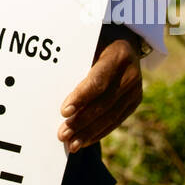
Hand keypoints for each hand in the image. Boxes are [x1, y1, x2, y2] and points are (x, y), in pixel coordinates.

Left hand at [57, 26, 142, 151]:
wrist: (124, 41)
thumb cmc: (96, 41)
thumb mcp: (88, 42)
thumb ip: (76, 59)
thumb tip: (48, 81)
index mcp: (119, 55)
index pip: (98, 81)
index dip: (81, 97)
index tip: (63, 111)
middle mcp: (131, 74)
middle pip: (104, 103)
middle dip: (82, 121)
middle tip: (62, 134)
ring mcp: (135, 90)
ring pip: (111, 116)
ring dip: (89, 132)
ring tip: (71, 143)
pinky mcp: (134, 101)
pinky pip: (116, 120)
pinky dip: (99, 132)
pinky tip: (84, 141)